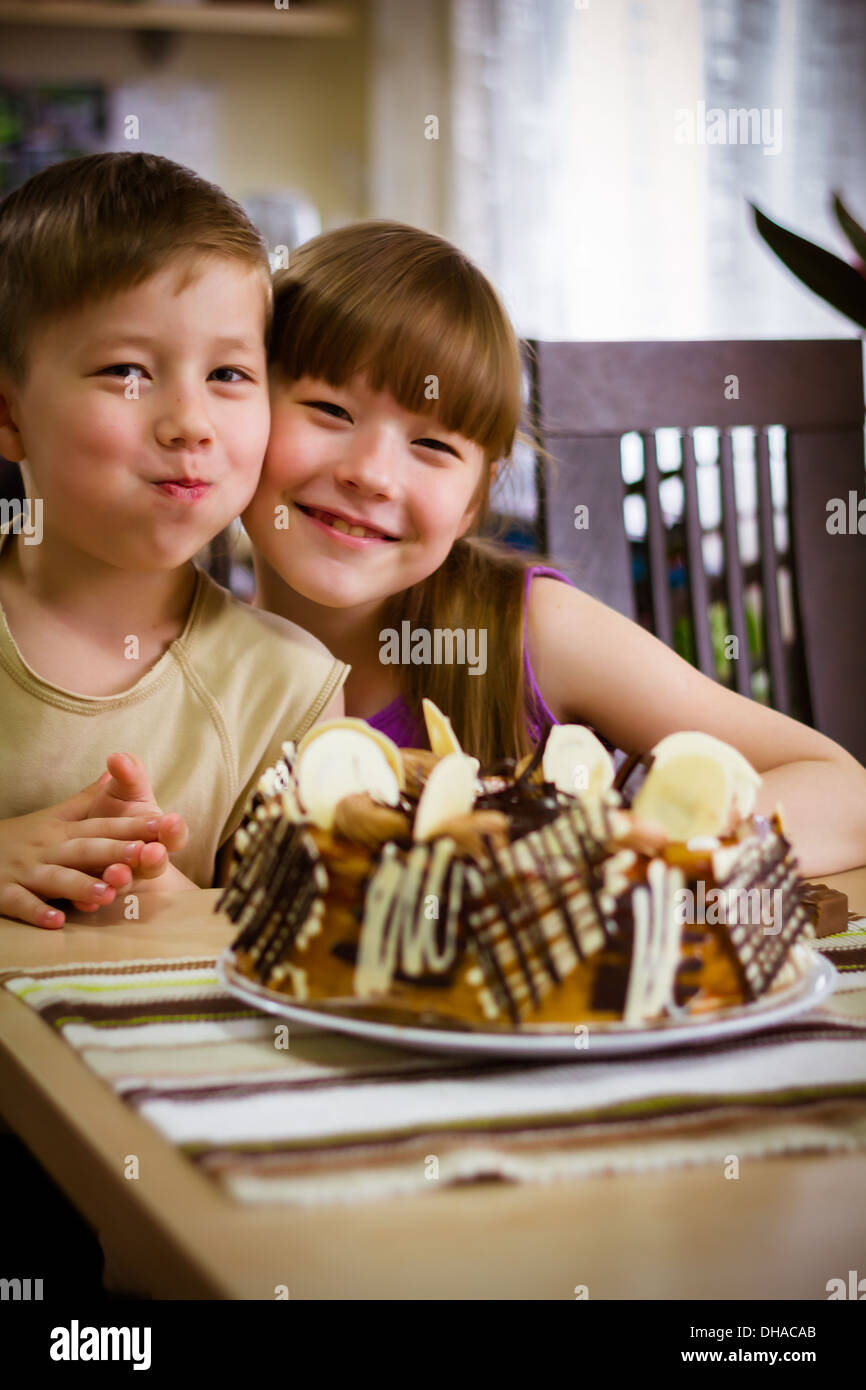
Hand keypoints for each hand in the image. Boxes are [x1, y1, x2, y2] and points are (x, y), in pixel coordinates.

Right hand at [0, 774, 186, 928]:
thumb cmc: (22, 836)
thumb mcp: (54, 815)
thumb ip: (88, 800)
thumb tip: (116, 768)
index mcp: (63, 831)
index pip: (101, 826)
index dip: (131, 826)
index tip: (161, 824)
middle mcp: (47, 849)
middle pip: (84, 849)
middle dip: (113, 851)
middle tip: (144, 853)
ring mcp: (25, 871)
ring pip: (56, 878)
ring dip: (82, 885)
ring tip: (109, 893)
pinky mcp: (4, 893)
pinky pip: (20, 903)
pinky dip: (37, 911)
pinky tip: (57, 921)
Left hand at [80, 752, 189, 899]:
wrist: (88, 840)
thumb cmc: (117, 810)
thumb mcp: (124, 790)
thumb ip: (127, 775)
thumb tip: (119, 757)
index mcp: (157, 834)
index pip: (174, 835)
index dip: (174, 830)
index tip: (172, 821)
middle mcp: (144, 861)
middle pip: (155, 864)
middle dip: (154, 859)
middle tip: (152, 853)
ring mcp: (121, 881)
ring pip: (125, 885)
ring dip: (122, 880)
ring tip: (116, 873)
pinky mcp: (95, 895)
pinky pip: (94, 901)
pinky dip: (89, 901)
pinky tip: (82, 900)